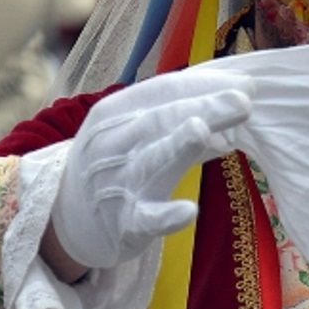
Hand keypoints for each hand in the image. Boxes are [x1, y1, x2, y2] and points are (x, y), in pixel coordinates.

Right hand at [49, 69, 252, 271]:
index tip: (246, 84)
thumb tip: (240, 96)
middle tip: (243, 100)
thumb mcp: (135, 129)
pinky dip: (166, 216)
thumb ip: (183, 115)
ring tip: (204, 131)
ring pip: (151, 161)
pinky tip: (189, 211)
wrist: (63, 214)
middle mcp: (112, 144)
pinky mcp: (123, 224)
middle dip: (203, 108)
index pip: (163, 92)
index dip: (204, 86)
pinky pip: (146, 219)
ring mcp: (116, 184)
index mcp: (115, 112)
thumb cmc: (115, 162)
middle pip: (161, 120)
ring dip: (178, 146)